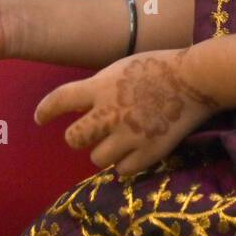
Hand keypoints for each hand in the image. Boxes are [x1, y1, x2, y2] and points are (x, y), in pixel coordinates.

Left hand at [34, 48, 219, 177]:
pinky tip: (136, 151)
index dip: (45, 110)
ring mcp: (128, 135)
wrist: (196, 79)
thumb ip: (101, 87)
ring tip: (119, 143)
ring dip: (104, 152)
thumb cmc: (161, 66)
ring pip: (97, 158)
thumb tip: (83, 107)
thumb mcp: (123, 67)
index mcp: (101, 87)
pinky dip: (126, 163)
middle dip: (78, 137)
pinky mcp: (148, 152)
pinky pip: (123, 170)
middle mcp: (109, 112)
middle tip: (90, 135)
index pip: (60, 100)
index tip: (39, 119)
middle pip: (74, 138)